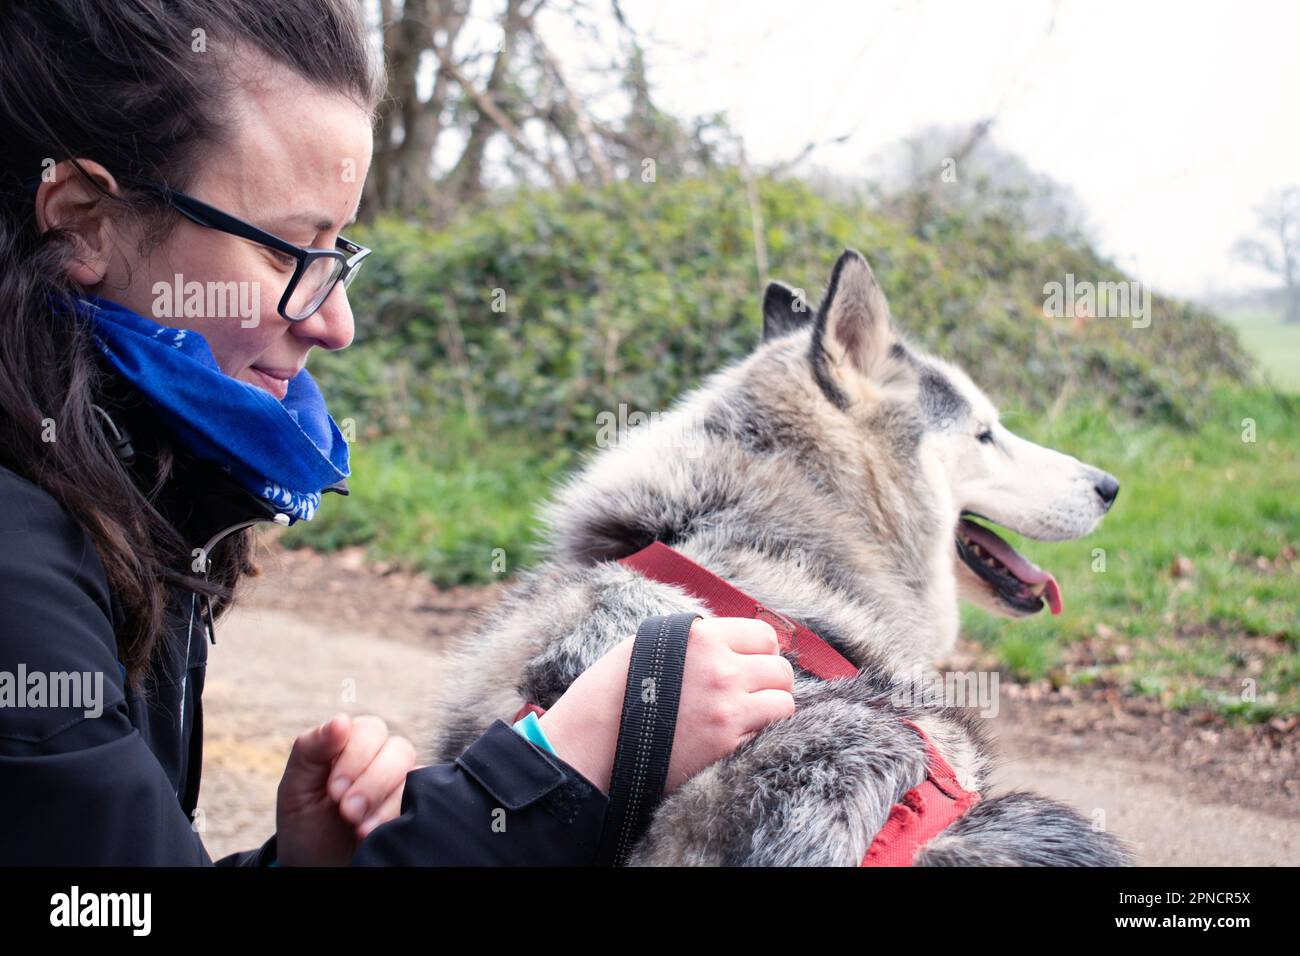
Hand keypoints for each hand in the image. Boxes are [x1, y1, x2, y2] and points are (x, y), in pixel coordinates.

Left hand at [275, 713, 416, 865]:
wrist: (317, 867)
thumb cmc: (305, 825)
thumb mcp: (295, 788)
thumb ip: (311, 749)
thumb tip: (341, 720)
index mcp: (351, 745)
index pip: (370, 730)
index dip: (355, 757)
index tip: (334, 790)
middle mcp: (380, 758)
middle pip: (397, 748)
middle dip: (371, 783)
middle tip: (346, 811)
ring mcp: (399, 781)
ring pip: (412, 771)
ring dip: (383, 800)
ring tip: (358, 827)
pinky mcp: (413, 803)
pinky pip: (423, 796)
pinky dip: (398, 813)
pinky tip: (375, 829)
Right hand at [539, 617, 794, 794]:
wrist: (592, 741)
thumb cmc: (612, 690)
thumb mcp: (650, 643)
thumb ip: (696, 640)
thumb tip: (731, 643)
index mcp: (701, 637)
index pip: (763, 634)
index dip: (761, 650)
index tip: (753, 663)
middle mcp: (720, 667)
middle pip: (780, 668)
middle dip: (771, 680)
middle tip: (754, 692)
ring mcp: (726, 706)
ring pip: (784, 701)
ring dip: (771, 707)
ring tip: (750, 715)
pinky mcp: (726, 743)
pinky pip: (769, 732)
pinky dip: (761, 733)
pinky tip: (739, 735)